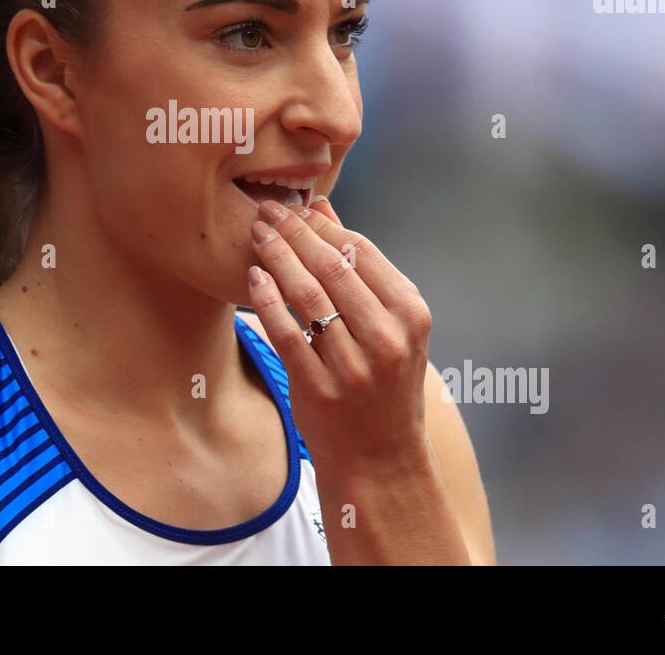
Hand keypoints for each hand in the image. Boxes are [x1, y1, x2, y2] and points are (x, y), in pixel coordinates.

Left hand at [245, 196, 432, 477]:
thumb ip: (357, 266)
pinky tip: (254, 278)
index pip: (361, 251)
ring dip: (278, 258)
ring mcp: (355, 365)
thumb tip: (322, 207)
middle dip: (295, 232)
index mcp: (409, 313)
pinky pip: (288, 333)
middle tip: (267, 210)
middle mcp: (387, 336)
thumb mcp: (388, 323)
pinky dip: (268, 301)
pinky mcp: (321, 388)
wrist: (381, 458)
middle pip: (331, 266)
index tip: (295, 206)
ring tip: (257, 235)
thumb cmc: (383, 382)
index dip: (322, 224)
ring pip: (308, 295)